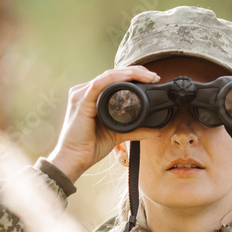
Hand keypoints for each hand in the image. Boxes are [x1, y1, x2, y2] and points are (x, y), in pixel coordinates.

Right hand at [46, 66, 163, 182]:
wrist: (75, 159)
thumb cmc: (90, 146)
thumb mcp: (118, 134)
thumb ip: (136, 130)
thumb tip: (157, 131)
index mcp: (91, 96)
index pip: (114, 79)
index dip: (134, 76)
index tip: (152, 79)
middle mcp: (84, 91)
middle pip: (112, 74)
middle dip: (135, 72)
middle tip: (154, 75)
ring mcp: (81, 94)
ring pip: (108, 75)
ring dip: (130, 73)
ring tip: (147, 75)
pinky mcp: (81, 101)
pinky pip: (99, 84)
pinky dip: (115, 79)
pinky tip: (129, 77)